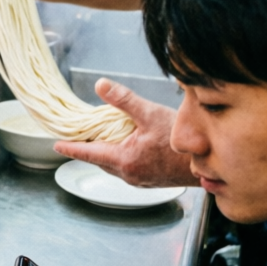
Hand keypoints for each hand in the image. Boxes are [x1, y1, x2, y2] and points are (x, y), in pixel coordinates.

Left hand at [52, 79, 195, 186]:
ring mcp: (139, 179)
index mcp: (123, 159)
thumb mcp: (150, 114)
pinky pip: (125, 169)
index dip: (70, 147)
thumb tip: (100, 85)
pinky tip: (125, 146)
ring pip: (112, 166)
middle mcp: (128, 174)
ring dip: (103, 153)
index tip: (56, 145)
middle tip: (75, 137)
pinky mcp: (149, 180)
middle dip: (86, 149)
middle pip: (98, 160)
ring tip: (98, 139)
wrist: (211, 165)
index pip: (88, 152)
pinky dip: (118, 158)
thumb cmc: (184, 142)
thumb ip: (123, 100)